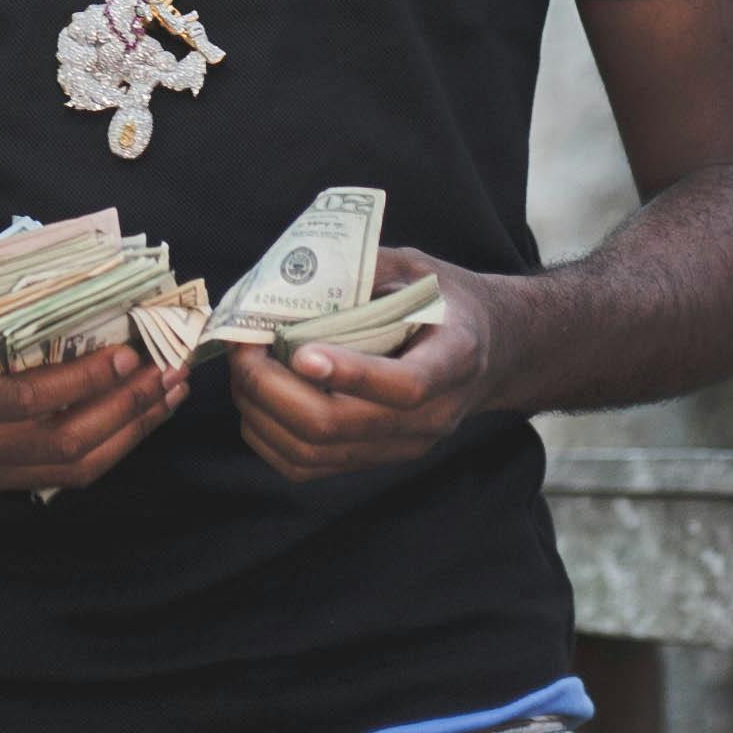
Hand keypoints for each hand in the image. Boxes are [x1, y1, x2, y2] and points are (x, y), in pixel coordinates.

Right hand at [0, 293, 187, 496]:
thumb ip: (1, 312)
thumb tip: (88, 287)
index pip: (24, 401)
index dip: (83, 381)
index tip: (127, 352)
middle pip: (58, 444)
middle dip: (124, 409)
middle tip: (167, 371)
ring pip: (65, 468)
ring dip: (125, 432)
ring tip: (165, 395)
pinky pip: (52, 474)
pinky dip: (101, 446)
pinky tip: (131, 416)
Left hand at [223, 244, 506, 484]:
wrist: (490, 351)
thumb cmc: (447, 302)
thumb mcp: (420, 268)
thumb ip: (368, 266)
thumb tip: (294, 269)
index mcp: (454, 360)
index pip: (405, 386)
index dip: (351, 374)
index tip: (299, 351)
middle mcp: (432, 415)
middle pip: (340, 426)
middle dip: (272, 388)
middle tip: (242, 346)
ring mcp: (402, 445)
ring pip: (314, 453)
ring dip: (260, 411)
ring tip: (242, 366)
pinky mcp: (375, 458)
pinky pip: (307, 465)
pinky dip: (266, 435)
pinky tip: (254, 397)